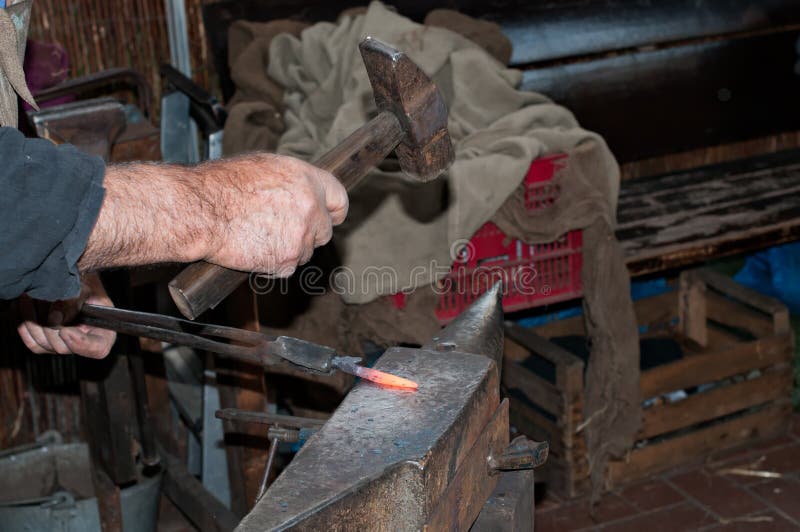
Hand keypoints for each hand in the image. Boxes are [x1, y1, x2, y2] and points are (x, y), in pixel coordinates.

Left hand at [16, 273, 115, 358]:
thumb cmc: (85, 280)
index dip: (81, 344)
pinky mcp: (45, 344)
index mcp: (104, 331)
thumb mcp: (85, 287)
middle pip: (63, 347)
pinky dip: (25, 325)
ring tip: (30, 296)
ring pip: (44, 344)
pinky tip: (23, 305)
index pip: (97, 349)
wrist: (70, 277)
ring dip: (34, 320)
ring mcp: (63, 345)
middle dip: (50, 324)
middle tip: (45, 299)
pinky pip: (32, 342)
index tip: (66, 331)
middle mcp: (83, 343)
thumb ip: (74, 303)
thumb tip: (56, 318)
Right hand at [202, 153, 347, 275]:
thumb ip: (294, 182)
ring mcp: (300, 236)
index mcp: (307, 180)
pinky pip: (287, 267)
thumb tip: (305, 192)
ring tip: (259, 234)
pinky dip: (273, 263)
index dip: (334, 211)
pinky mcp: (286, 261)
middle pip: (325, 231)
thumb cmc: (222, 185)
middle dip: (308, 233)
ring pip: (306, 252)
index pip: (340, 200)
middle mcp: (310, 207)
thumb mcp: (265, 167)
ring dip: (289, 248)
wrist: (200, 210)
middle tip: (281, 229)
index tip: (332, 217)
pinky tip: (253, 247)